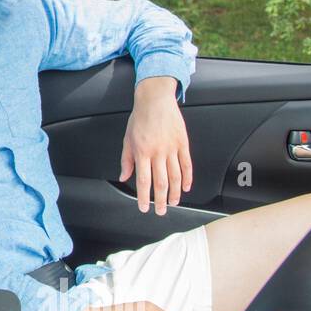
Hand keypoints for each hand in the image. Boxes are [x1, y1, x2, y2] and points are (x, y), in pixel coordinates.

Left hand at [120, 76, 191, 214]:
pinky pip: (187, 164)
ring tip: (173, 203)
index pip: (143, 180)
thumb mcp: (127, 139)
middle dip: (160, 200)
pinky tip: (185, 187)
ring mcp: (172, 148)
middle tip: (160, 211)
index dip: (144, 196)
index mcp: (142, 152)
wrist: (155, 99)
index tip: (144, 207)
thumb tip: (123, 177)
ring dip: (174, 192)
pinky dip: (187, 177)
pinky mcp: (182, 143)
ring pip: (175, 176)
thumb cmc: (140, 118)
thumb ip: (126, 160)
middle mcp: (158, 152)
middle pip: (161, 182)